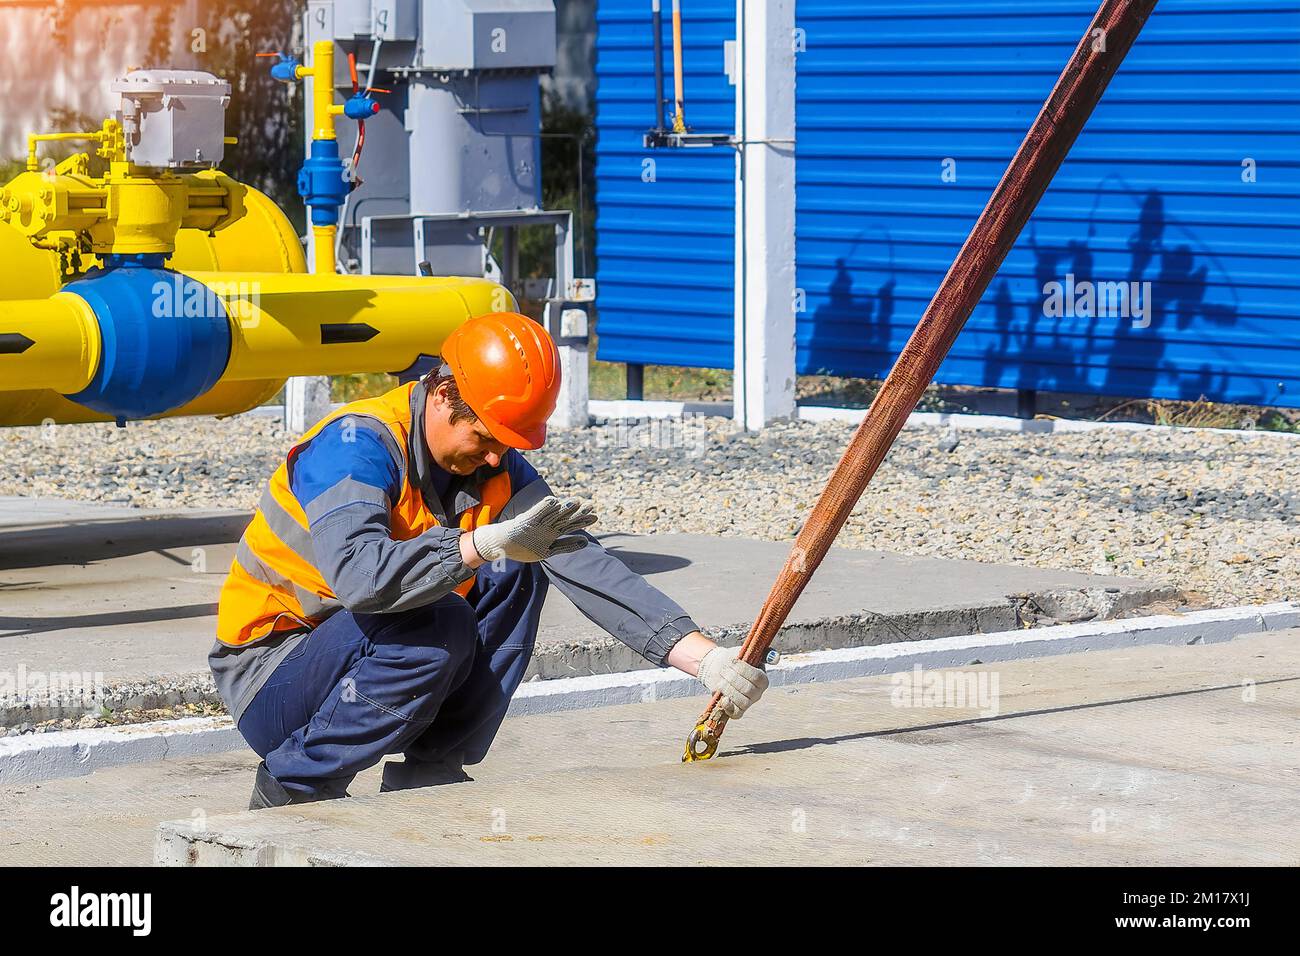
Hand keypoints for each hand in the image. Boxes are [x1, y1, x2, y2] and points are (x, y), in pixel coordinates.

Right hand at [470, 496, 596, 563]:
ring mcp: (537, 524)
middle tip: (591, 506)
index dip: (582, 520)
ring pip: (553, 515)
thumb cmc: (525, 546)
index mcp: (553, 532)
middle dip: (577, 513)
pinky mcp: (526, 521)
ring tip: (576, 501)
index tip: (595, 516)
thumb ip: (566, 546)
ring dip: (564, 508)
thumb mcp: (549, 550)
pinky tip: (554, 500)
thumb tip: (586, 542)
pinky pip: (536, 513)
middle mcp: (546, 526)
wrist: (501, 544)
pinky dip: (544, 507)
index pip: (570, 525)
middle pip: (565, 519)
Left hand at [697, 645, 768, 718]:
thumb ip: (764, 653)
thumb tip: (776, 658)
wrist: (720, 668)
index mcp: (763, 680)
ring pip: (741, 701)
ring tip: (722, 679)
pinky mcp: (737, 710)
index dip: (743, 669)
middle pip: (747, 689)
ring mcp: (748, 703)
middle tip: (724, 669)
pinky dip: (729, 707)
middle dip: (732, 678)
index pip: (757, 677)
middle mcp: (757, 693)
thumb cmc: (736, 660)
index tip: (732, 661)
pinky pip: (736, 714)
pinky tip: (724, 699)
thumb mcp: (749, 652)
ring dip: (727, 689)